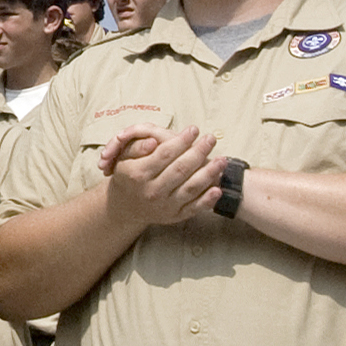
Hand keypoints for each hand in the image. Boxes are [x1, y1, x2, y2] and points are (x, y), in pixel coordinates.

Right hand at [96, 123, 223, 231]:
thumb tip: (154, 141)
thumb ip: (137, 148)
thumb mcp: (123, 159)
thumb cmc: (128, 176)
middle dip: (198, 152)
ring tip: (222, 160)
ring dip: (209, 173)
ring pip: (190, 188)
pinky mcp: (174, 216)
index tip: (194, 129)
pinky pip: (193, 208)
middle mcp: (152, 191)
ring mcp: (164, 205)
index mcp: (139, 173)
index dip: (181, 141)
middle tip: (211, 139)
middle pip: (180, 169)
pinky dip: (207, 200)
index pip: (164, 154)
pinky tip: (218, 189)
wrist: (125, 207)